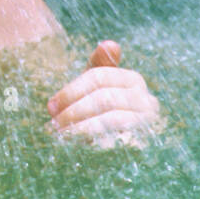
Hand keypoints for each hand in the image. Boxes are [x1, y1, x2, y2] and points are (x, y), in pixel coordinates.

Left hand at [47, 40, 161, 147]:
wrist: (120, 154)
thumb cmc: (102, 115)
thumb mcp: (96, 90)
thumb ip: (98, 67)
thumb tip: (108, 43)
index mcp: (133, 80)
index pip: (98, 77)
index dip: (71, 91)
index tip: (51, 106)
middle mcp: (147, 100)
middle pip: (104, 98)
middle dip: (74, 111)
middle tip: (53, 124)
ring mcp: (148, 124)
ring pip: (110, 119)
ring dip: (80, 128)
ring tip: (61, 136)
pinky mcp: (145, 146)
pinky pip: (116, 142)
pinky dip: (93, 144)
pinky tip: (76, 148)